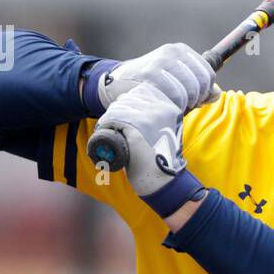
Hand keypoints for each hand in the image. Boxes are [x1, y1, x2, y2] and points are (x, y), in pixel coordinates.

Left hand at [93, 83, 206, 216]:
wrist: (162, 181)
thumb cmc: (161, 160)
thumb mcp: (165, 134)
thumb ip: (156, 122)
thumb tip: (137, 112)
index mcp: (170, 109)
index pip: (142, 92)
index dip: (129, 101)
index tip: (122, 112)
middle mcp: (161, 110)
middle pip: (129, 98)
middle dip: (117, 108)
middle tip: (110, 122)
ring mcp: (149, 118)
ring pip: (119, 107)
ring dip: (109, 116)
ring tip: (105, 126)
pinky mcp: (135, 128)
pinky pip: (114, 118)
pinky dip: (106, 123)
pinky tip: (103, 129)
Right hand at [99, 43, 220, 112]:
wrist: (115, 84)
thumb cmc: (150, 85)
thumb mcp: (176, 80)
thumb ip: (200, 86)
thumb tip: (216, 93)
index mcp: (181, 51)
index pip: (207, 73)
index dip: (205, 92)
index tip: (195, 100)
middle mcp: (171, 53)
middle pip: (200, 83)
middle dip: (194, 100)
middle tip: (183, 106)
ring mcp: (159, 62)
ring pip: (187, 91)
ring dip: (182, 105)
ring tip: (170, 106)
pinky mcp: (148, 75)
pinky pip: (172, 96)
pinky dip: (171, 106)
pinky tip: (162, 105)